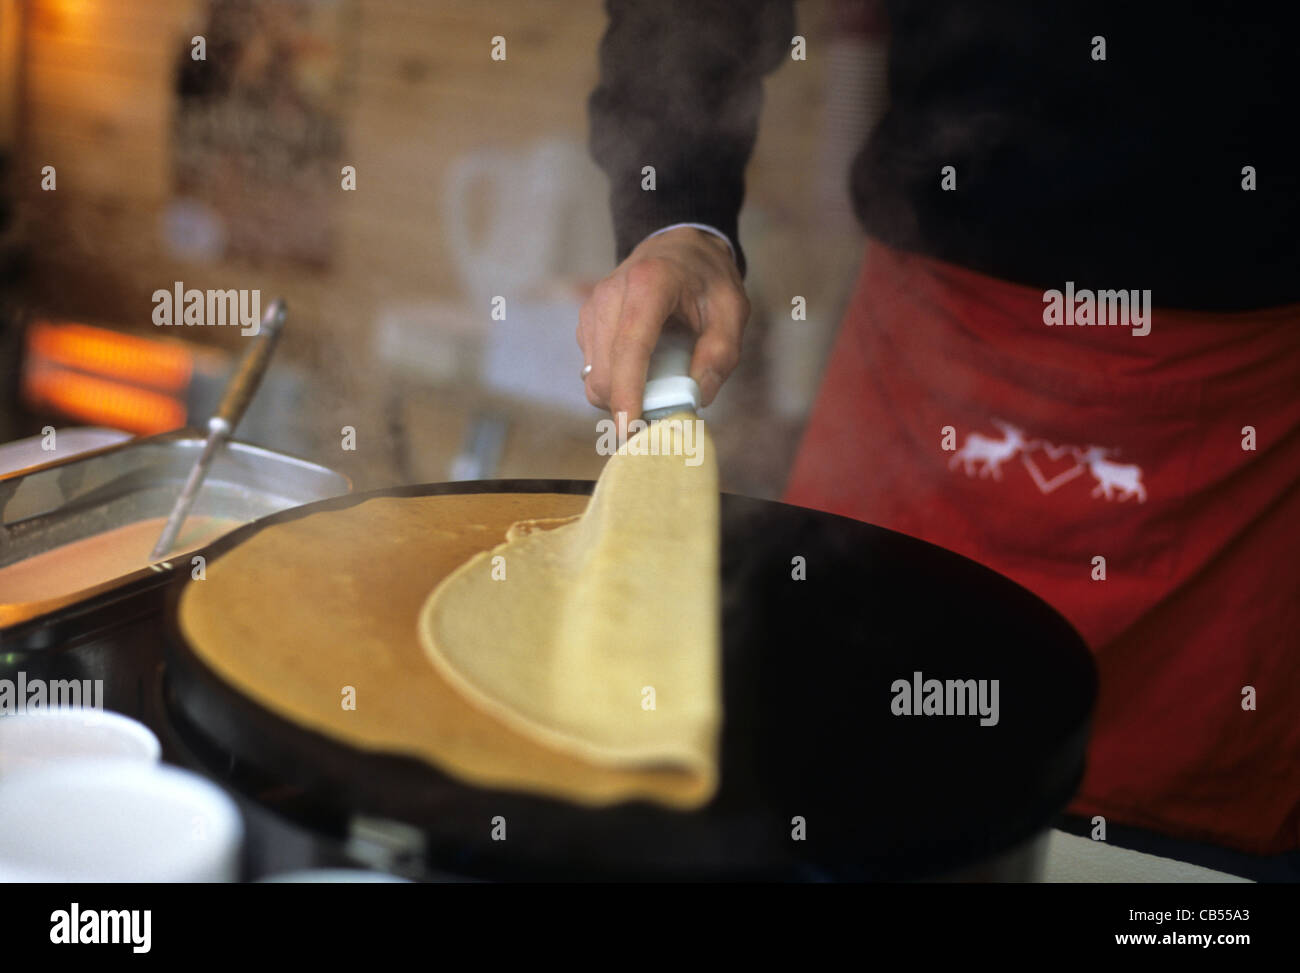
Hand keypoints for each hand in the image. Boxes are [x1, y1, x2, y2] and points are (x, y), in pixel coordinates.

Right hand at [577, 226, 749, 422]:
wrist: (678, 247)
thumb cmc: (707, 280)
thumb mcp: (733, 311)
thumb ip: (720, 354)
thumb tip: (694, 398)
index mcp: (650, 285)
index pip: (630, 347)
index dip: (628, 393)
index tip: (629, 429)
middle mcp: (611, 294)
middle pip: (605, 372)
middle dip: (628, 404)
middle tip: (665, 411)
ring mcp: (593, 308)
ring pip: (594, 377)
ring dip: (622, 396)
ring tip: (658, 383)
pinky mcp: (586, 321)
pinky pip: (593, 370)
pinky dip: (615, 382)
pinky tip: (642, 369)